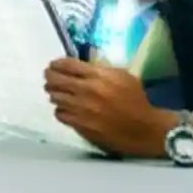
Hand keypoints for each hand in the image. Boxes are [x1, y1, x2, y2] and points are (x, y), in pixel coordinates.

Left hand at [44, 57, 174, 157]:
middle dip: (50, 76)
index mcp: (98, 76)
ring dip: (54, 93)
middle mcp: (86, 90)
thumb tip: (83, 63)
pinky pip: (60, 113)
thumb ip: (101, 68)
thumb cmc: (135, 100)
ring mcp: (81, 109)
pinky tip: (66, 109)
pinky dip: (60, 109)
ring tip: (58, 92)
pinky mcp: (79, 124)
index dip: (57, 64)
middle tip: (50, 77)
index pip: (66, 64)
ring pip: (54, 96)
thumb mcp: (123, 76)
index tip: (54, 65)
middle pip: (55, 79)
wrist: (143, 129)